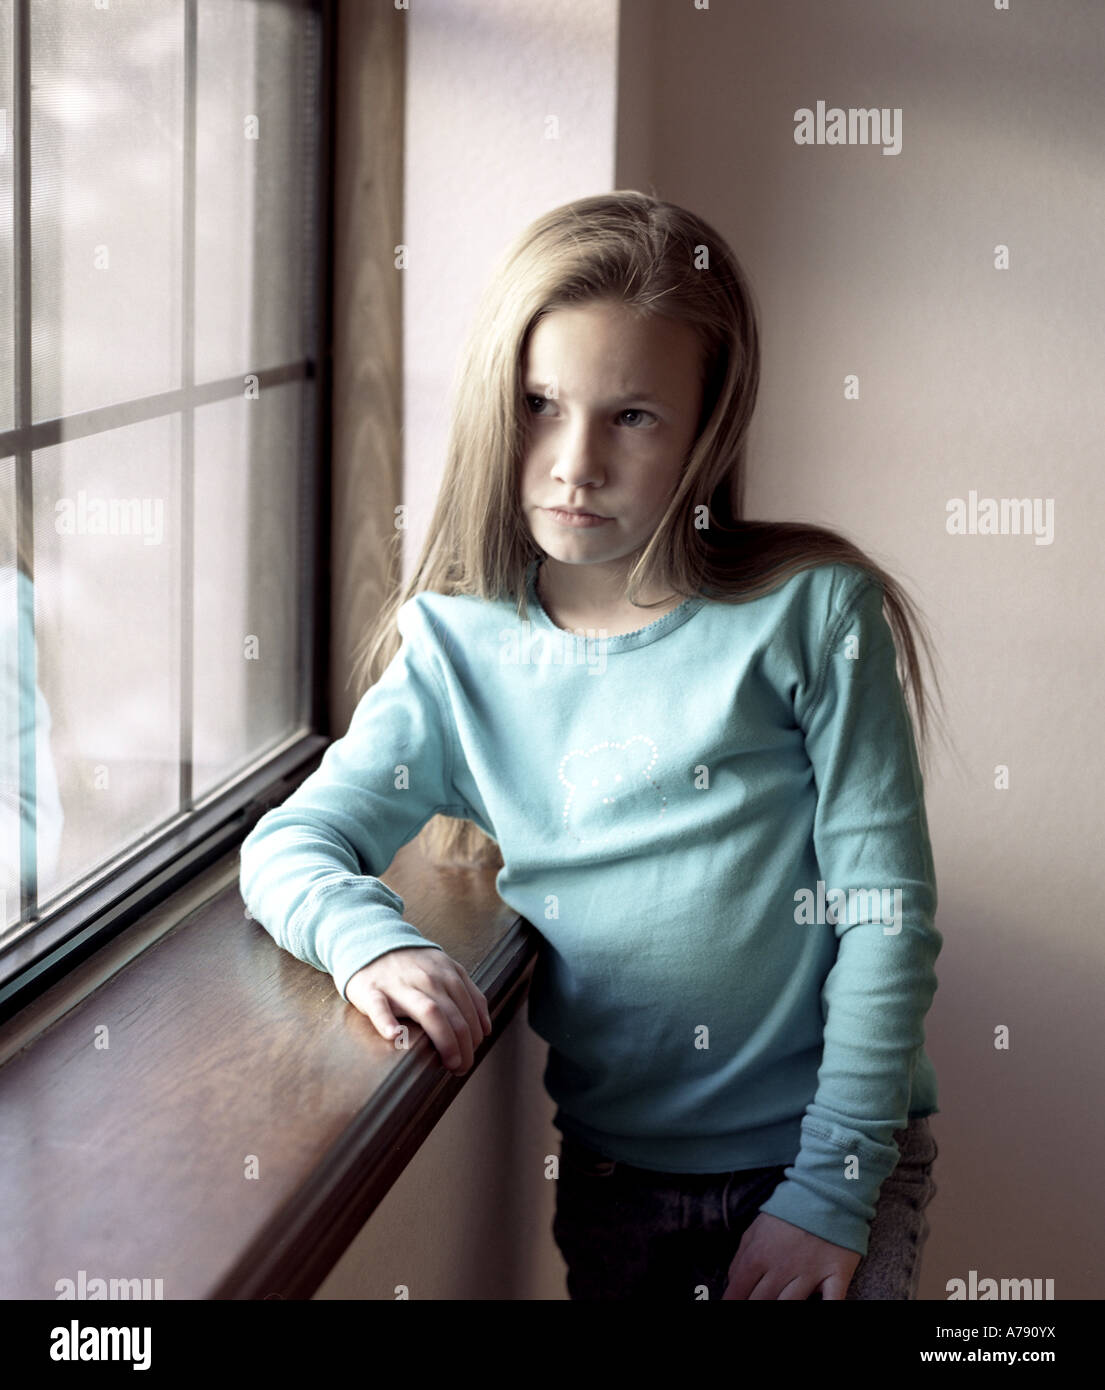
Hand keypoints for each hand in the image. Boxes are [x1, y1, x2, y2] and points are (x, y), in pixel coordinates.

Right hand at [345, 947, 492, 1074]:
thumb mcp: (445, 967)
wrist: (371, 942)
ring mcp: (400, 984)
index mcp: (447, 974)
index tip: (472, 1053)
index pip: (469, 1009)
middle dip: (464, 1046)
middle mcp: (428, 978)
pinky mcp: (372, 990)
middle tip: (462, 1067)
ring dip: (445, 1040)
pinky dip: (387, 1021)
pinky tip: (393, 1035)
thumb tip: (485, 1028)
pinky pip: (380, 1007)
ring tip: (450, 1062)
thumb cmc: (411, 964)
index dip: (475, 1036)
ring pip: (429, 1012)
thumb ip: (468, 993)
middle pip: (454, 1015)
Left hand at [722, 1212, 861, 1299]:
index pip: (738, 1290)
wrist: (826, 1190)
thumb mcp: (756, 1229)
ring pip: (790, 1306)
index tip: (732, 1305)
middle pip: (761, 1301)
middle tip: (752, 1304)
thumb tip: (732, 1284)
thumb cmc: (789, 1213)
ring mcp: (810, 1273)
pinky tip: (818, 1306)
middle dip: (753, 1306)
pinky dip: (827, 1307)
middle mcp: (782, 1267)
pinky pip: (833, 1301)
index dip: (733, 1301)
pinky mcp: (836, 1274)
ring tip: (777, 1304)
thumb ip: (740, 1258)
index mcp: (759, 1255)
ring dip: (782, 1309)